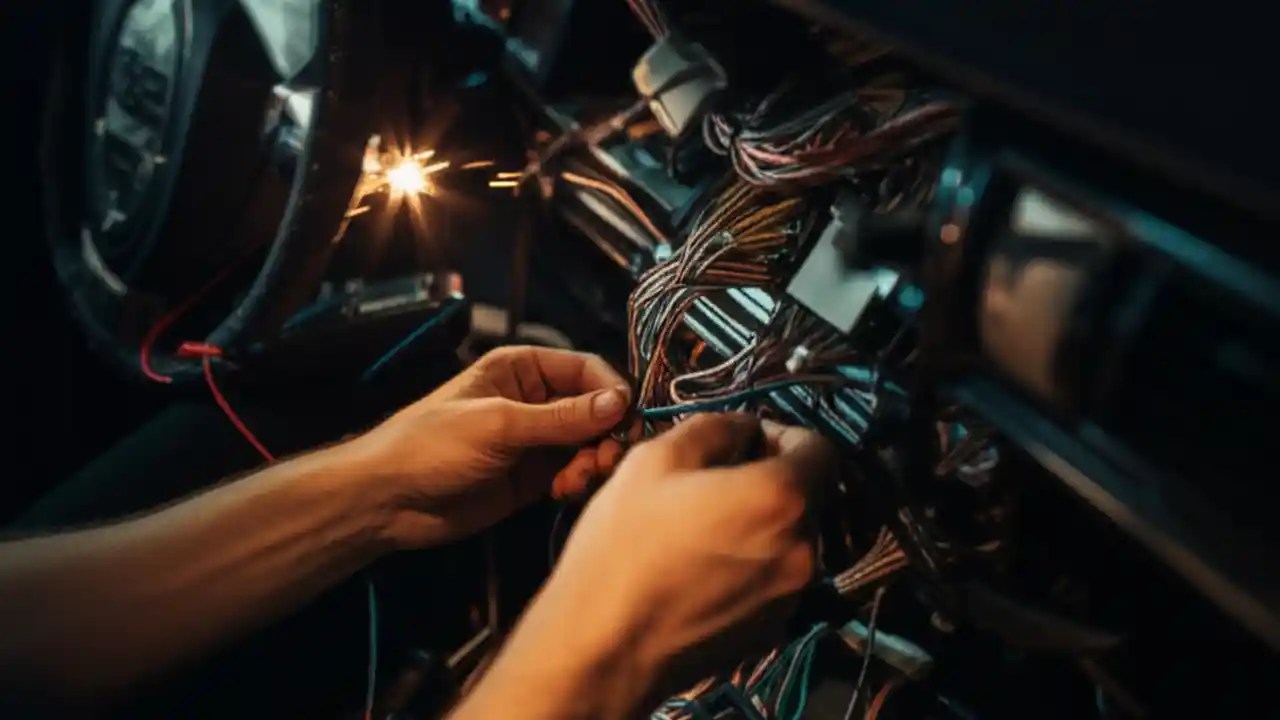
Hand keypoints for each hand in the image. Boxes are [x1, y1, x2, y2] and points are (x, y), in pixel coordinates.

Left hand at [344, 346, 630, 548]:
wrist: (388, 500)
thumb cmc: (433, 445)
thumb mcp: (499, 425)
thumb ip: (562, 417)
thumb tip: (621, 402)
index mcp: (523, 369)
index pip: (586, 370)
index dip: (612, 392)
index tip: (628, 421)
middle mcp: (536, 400)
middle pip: (595, 410)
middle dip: (605, 434)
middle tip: (603, 461)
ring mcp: (536, 441)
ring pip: (589, 444)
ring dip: (593, 462)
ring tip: (575, 482)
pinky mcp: (533, 478)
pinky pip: (573, 472)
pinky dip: (578, 482)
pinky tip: (563, 493)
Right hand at [452, 414, 835, 718]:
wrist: (605, 646)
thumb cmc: (627, 544)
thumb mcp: (658, 458)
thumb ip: (717, 428)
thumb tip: (746, 431)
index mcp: (782, 498)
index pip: (819, 449)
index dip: (784, 433)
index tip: (745, 439)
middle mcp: (804, 548)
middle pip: (806, 495)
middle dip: (767, 478)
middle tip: (711, 482)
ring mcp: (791, 595)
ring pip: (789, 537)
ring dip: (758, 522)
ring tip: (700, 528)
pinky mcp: (773, 628)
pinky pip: (773, 577)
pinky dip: (750, 562)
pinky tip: (701, 567)